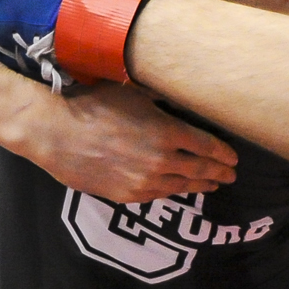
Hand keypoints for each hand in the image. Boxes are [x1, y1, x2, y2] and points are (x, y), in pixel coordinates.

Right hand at [20, 83, 238, 203]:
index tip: (233, 157)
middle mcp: (163, 160)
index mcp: (168, 131)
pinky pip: (158, 195)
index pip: (208, 146)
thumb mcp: (133, 93)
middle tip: (231, 175)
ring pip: (182, 186)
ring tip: (211, 185)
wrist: (55, 133)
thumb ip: (160, 102)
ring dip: (201, 185)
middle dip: (219, 172)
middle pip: (201, 169)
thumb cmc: (92, 104)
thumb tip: (178, 102)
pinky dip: (173, 192)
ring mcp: (145, 181)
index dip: (224, 153)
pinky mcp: (128, 195)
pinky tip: (178, 189)